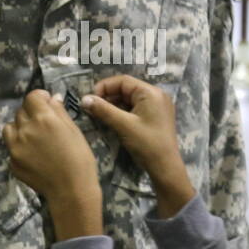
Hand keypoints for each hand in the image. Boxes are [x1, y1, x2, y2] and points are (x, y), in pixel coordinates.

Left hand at [3, 90, 101, 239]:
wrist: (71, 191)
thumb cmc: (80, 160)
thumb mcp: (74, 131)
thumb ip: (60, 112)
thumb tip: (53, 98)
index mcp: (43, 119)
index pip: (32, 97)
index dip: (40, 97)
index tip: (46, 102)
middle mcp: (25, 130)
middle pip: (21, 112)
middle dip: (31, 113)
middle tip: (43, 123)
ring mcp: (15, 147)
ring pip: (10, 128)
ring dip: (20, 128)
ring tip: (33, 137)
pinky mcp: (12, 162)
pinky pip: (11, 147)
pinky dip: (19, 146)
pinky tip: (33, 155)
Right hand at [83, 75, 194, 217]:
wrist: (165, 167)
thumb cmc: (146, 143)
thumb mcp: (123, 125)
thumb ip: (103, 110)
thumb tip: (83, 99)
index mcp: (150, 92)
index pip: (123, 81)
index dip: (104, 87)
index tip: (90, 99)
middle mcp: (156, 95)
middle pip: (126, 89)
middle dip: (108, 96)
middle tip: (93, 108)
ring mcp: (157, 106)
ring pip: (130, 99)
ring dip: (114, 105)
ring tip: (99, 114)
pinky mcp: (155, 116)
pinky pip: (135, 108)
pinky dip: (123, 111)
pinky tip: (112, 119)